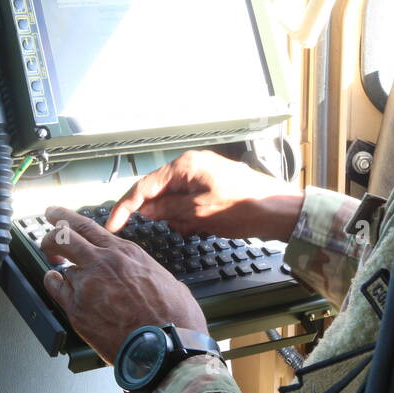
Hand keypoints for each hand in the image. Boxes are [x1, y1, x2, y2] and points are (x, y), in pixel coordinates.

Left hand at [40, 206, 206, 364]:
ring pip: (61, 267)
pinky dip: (53, 283)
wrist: (164, 346)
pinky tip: (55, 283)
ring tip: (58, 271)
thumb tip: (149, 278)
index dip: (66, 218)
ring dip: (59, 268)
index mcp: (126, 253)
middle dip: (50, 233)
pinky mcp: (77, 309)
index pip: (87, 227)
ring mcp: (87, 285)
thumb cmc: (173, 318)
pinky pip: (55, 288)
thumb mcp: (168, 282)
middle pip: (64, 238)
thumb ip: (148, 273)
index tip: (56, 215)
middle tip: (46, 235)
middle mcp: (103, 263)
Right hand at [105, 150, 303, 240]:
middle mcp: (191, 167)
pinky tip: (208, 226)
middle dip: (166, 215)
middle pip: (159, 194)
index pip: (145, 186)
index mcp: (185, 166)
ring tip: (203, 226)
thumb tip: (145, 209)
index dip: (126, 207)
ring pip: (174, 203)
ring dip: (182, 220)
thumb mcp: (200, 212)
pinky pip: (189, 206)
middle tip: (187, 226)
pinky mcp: (211, 189)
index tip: (112, 225)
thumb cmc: (245, 207)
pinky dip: (193, 219)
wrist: (281, 211)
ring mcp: (201, 177)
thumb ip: (168, 209)